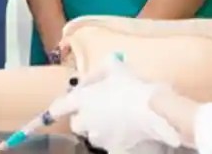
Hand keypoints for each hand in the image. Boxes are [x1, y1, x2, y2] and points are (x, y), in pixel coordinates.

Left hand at [59, 54, 181, 152]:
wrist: (153, 111)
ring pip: (93, 133)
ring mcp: (98, 137)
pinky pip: (108, 141)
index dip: (58, 108)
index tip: (59, 108)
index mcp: (81, 100)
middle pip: (76, 122)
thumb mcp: (115, 67)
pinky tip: (126, 127)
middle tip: (98, 108)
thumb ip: (101, 69)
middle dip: (84, 116)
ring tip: (115, 116)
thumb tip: (95, 75)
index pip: (59, 107)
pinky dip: (113, 135)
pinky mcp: (112, 148)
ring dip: (99, 126)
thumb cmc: (132, 86)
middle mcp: (85, 121)